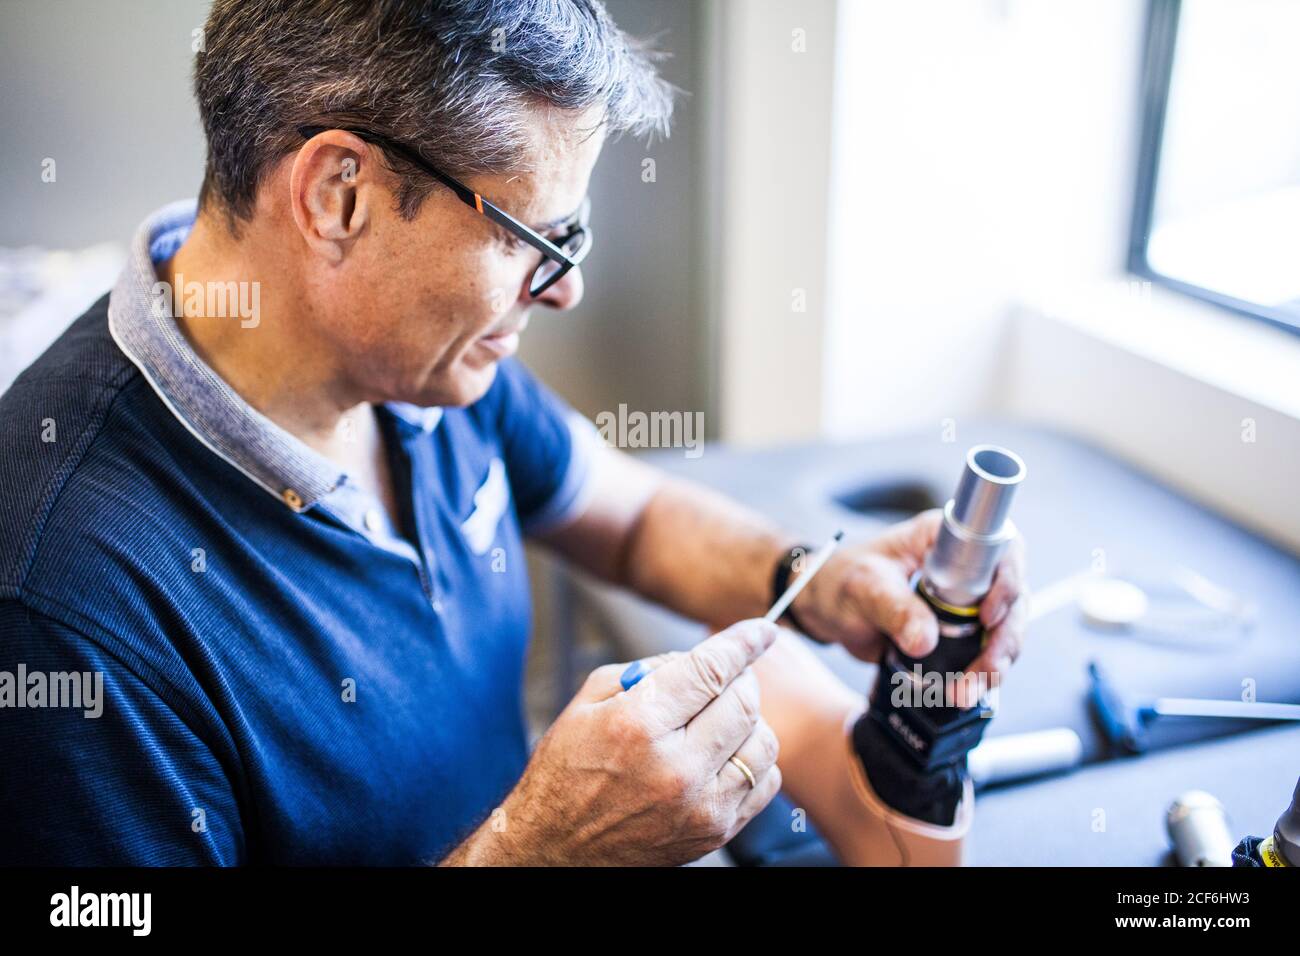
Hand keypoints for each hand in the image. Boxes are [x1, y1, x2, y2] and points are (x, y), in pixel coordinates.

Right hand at [450, 619, 782, 865]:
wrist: (555, 848)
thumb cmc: (565, 775)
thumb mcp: (587, 703)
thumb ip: (646, 670)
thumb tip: (695, 659)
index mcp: (639, 725)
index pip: (712, 670)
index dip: (744, 642)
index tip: (762, 630)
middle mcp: (676, 766)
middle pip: (744, 702)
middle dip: (741, 679)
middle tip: (726, 678)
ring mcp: (700, 804)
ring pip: (763, 741)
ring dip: (749, 720)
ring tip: (719, 720)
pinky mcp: (715, 831)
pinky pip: (765, 782)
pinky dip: (754, 760)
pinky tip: (727, 755)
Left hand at [791, 510, 1027, 700]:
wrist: (823, 607)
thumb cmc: (838, 579)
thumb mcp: (863, 588)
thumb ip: (893, 608)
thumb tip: (924, 641)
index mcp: (944, 537)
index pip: (999, 549)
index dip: (1007, 582)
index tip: (988, 617)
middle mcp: (965, 564)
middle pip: (1012, 597)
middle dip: (1004, 638)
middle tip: (985, 672)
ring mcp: (966, 599)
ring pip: (1004, 629)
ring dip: (995, 663)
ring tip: (967, 692)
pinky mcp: (959, 630)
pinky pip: (985, 650)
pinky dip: (981, 673)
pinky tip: (966, 692)